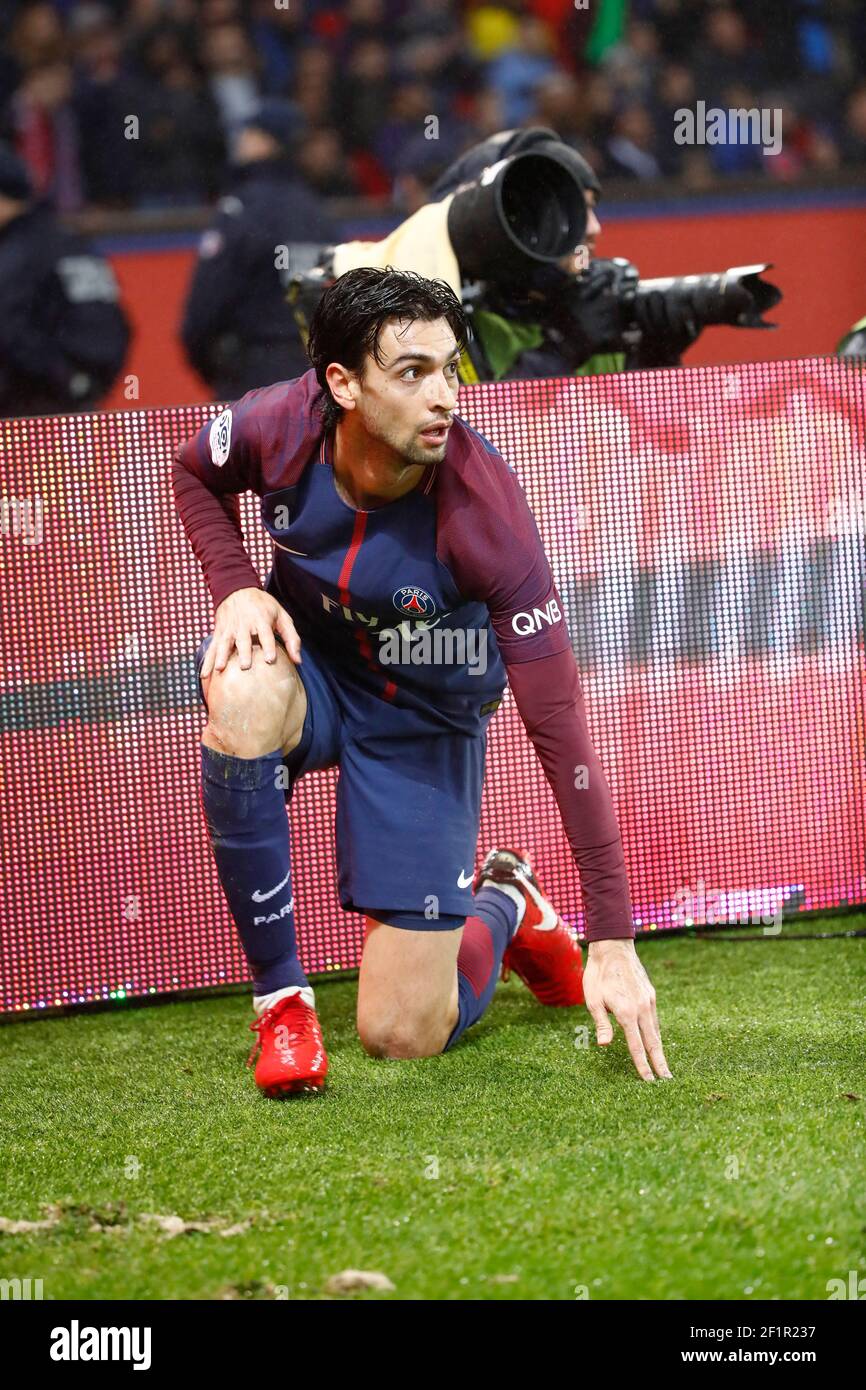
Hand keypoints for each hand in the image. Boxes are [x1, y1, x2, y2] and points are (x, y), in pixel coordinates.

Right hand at [201, 587, 301, 678]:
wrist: (237, 589)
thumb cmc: (264, 606)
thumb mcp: (282, 616)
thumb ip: (292, 638)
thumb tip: (298, 661)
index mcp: (261, 619)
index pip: (265, 634)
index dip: (268, 646)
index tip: (270, 660)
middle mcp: (244, 624)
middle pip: (243, 640)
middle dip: (244, 652)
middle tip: (245, 666)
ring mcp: (229, 629)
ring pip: (224, 644)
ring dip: (221, 656)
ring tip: (220, 669)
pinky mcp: (219, 633)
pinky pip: (212, 648)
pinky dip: (207, 661)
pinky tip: (204, 675)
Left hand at [583, 939, 671, 1081]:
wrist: (613, 947)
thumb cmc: (598, 974)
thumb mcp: (593, 999)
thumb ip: (602, 1023)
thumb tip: (604, 1045)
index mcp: (626, 1012)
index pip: (637, 1045)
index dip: (642, 1065)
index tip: (649, 1080)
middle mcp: (641, 1008)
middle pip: (653, 1042)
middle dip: (660, 1062)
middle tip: (667, 1081)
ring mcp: (648, 1000)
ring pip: (656, 1030)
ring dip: (660, 1049)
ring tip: (663, 1065)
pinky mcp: (650, 994)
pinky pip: (654, 1018)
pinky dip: (656, 1032)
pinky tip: (655, 1039)